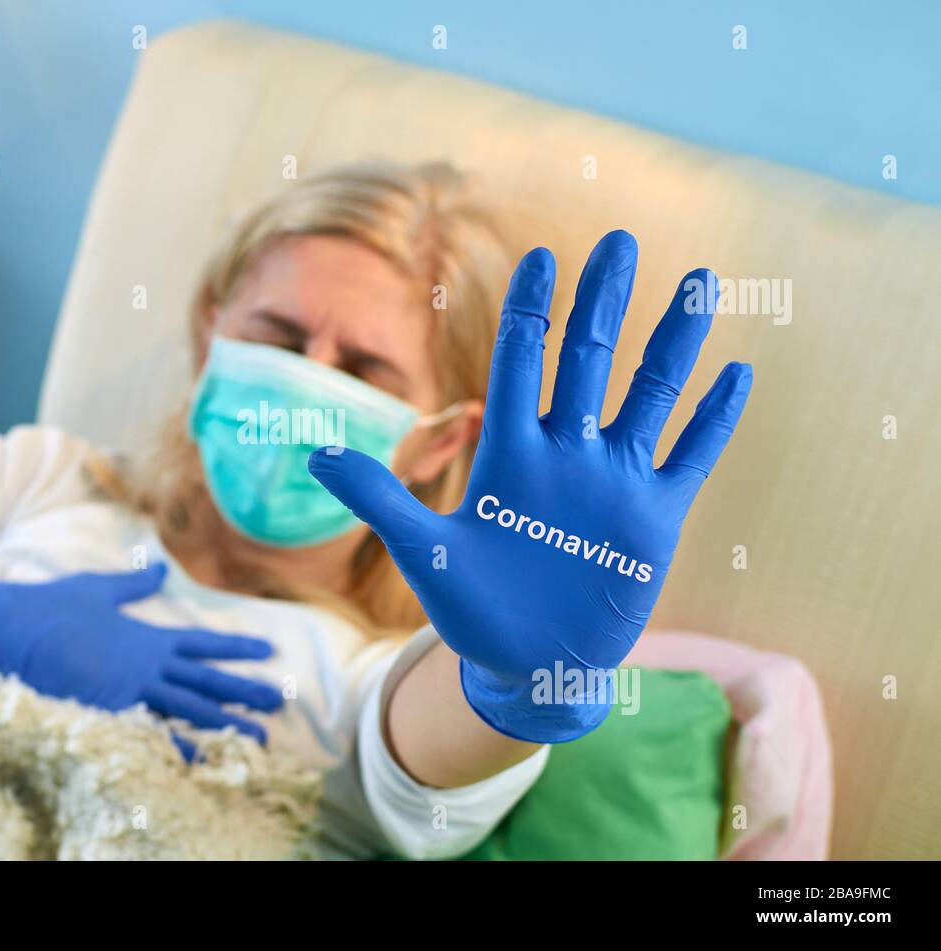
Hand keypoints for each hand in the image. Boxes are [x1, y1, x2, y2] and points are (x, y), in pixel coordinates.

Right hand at [0, 562, 282, 742]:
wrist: (9, 631)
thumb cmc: (48, 607)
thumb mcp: (96, 589)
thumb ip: (132, 583)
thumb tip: (158, 567)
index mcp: (147, 635)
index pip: (202, 644)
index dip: (236, 648)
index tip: (268, 651)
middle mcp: (147, 664)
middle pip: (207, 682)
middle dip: (245, 692)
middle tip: (279, 701)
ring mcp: (131, 691)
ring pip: (191, 711)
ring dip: (227, 725)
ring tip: (258, 738)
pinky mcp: (110, 713)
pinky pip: (153, 736)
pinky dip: (180, 749)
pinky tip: (203, 761)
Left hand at [309, 230, 750, 742]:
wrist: (528, 663)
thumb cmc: (471, 609)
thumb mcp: (423, 551)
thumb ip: (379, 499)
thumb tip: (313, 454)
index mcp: (510, 454)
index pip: (519, 364)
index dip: (530, 312)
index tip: (540, 257)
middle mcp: (565, 453)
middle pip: (587, 361)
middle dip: (603, 302)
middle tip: (619, 240)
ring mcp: (612, 479)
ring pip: (648, 395)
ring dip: (673, 343)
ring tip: (701, 283)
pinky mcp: (653, 515)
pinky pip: (689, 455)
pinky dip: (712, 419)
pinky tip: (737, 373)